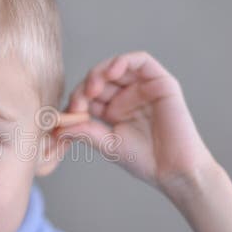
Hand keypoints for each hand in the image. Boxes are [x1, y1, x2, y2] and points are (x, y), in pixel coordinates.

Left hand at [58, 51, 217, 195]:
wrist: (174, 171)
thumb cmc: (145, 161)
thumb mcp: (108, 144)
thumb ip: (85, 131)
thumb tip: (57, 126)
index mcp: (114, 110)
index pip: (89, 95)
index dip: (76, 99)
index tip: (69, 114)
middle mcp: (128, 96)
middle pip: (100, 78)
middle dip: (86, 86)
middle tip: (79, 102)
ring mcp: (144, 88)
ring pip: (117, 66)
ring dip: (101, 71)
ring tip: (93, 88)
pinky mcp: (160, 82)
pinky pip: (141, 61)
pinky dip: (124, 61)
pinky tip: (112, 72)